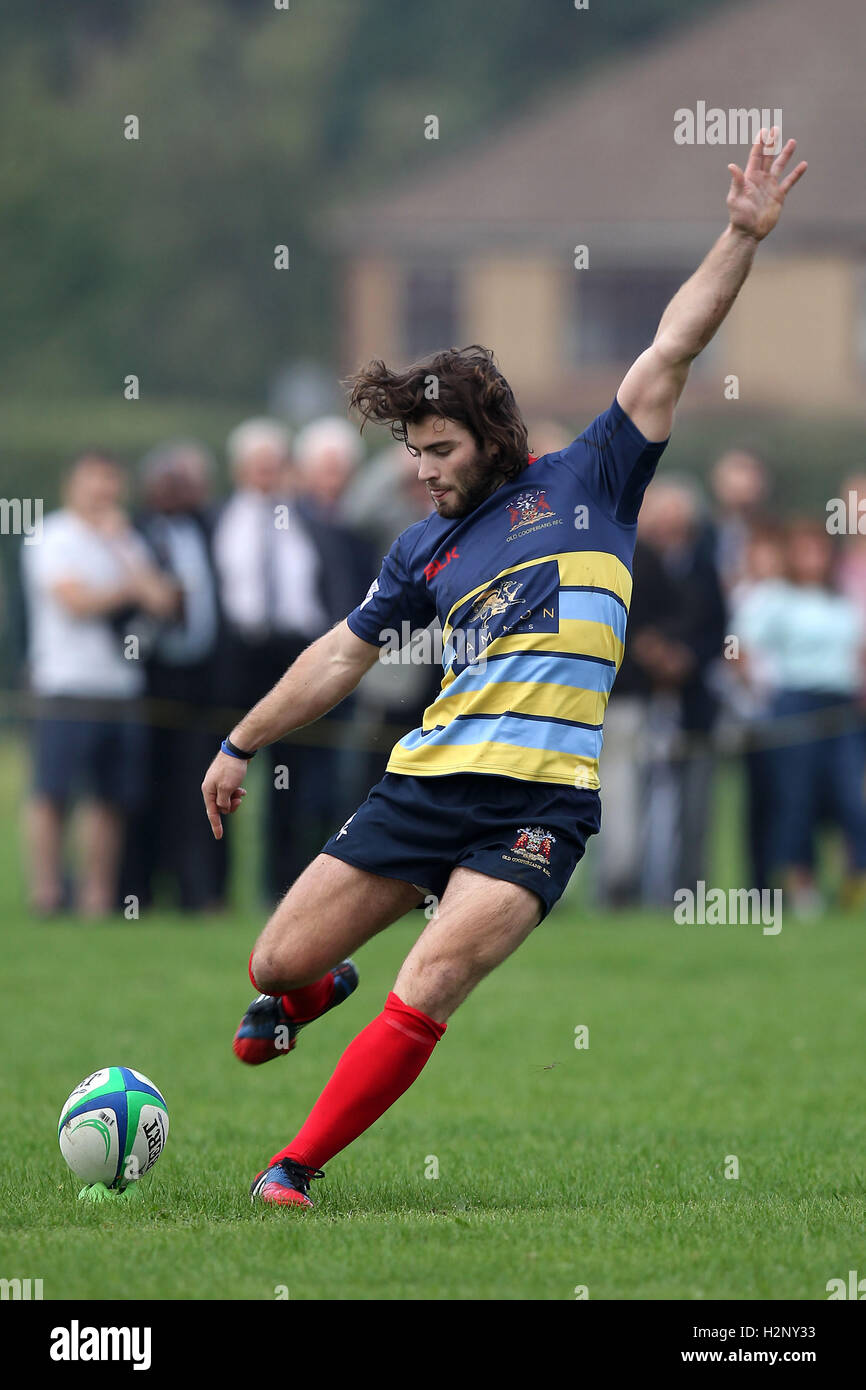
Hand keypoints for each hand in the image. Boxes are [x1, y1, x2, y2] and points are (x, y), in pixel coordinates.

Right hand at [201, 751, 247, 839]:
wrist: (238, 750)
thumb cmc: (232, 768)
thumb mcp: (227, 788)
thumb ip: (224, 802)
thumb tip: (223, 809)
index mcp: (208, 790)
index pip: (211, 812)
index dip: (216, 825)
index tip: (219, 837)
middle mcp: (211, 787)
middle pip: (220, 807)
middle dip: (230, 807)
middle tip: (239, 801)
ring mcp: (218, 783)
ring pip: (226, 799)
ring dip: (235, 799)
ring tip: (242, 793)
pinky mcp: (225, 779)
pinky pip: (230, 792)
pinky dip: (236, 793)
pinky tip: (243, 790)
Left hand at [726, 127, 806, 241]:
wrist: (749, 232)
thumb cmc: (739, 216)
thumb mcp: (735, 198)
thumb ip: (736, 182)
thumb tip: (731, 166)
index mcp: (750, 178)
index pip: (756, 156)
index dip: (759, 143)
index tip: (764, 130)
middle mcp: (761, 179)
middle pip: (768, 157)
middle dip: (771, 143)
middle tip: (775, 128)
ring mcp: (770, 186)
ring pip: (780, 166)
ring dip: (786, 154)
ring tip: (792, 141)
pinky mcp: (779, 195)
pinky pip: (789, 182)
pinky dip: (796, 174)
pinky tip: (803, 165)